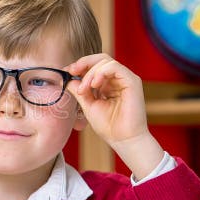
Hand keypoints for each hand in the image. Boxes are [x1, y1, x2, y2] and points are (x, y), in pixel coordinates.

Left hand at [65, 54, 163, 178]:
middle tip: (71, 71)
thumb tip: (66, 79)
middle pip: (100, 59)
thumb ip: (79, 90)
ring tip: (84, 90)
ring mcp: (126, 79)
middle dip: (83, 63)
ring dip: (90, 73)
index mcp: (108, 84)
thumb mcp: (87, 105)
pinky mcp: (132, 81)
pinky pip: (114, 67)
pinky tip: (94, 85)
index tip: (67, 71)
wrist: (123, 140)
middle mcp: (118, 79)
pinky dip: (101, 73)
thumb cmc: (108, 126)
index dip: (80, 65)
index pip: (94, 65)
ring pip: (105, 61)